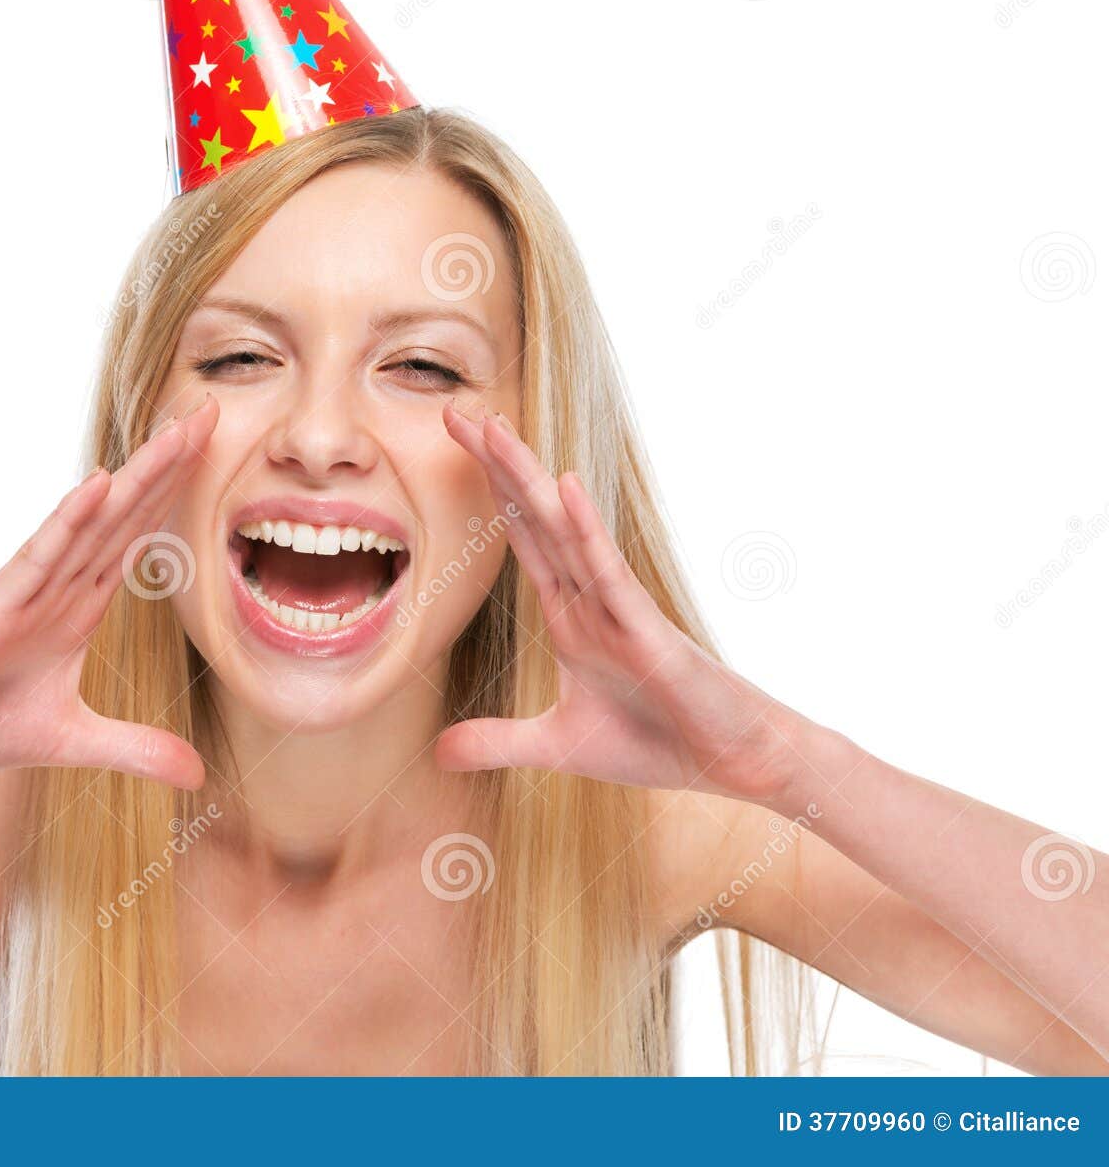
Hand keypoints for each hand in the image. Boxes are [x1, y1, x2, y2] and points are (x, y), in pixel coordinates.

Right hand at [0, 396, 217, 789]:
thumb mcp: (71, 741)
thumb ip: (134, 750)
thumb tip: (198, 778)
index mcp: (80, 605)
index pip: (140, 536)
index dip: (178, 494)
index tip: (217, 449)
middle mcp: (60, 586)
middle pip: (126, 514)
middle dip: (169, 465)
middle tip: (211, 410)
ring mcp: (26, 590)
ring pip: (92, 524)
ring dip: (134, 479)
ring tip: (176, 433)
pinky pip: (36, 559)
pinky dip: (66, 523)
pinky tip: (97, 487)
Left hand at [433, 405, 806, 803]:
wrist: (734, 761)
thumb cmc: (659, 741)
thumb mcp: (559, 746)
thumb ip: (499, 742)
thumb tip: (437, 753)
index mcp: (570, 613)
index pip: (521, 536)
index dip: (490, 490)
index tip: (457, 443)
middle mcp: (590, 595)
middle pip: (533, 516)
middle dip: (495, 464)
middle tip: (454, 411)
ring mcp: (619, 606)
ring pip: (563, 529)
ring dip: (528, 478)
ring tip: (494, 428)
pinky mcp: (648, 629)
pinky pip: (610, 572)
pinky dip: (587, 530)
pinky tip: (566, 487)